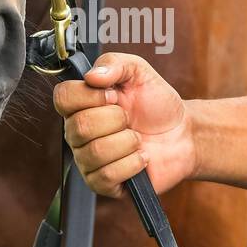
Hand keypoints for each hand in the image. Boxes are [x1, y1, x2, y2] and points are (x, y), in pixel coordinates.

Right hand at [53, 53, 194, 197]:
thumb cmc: (158, 105)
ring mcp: (88, 160)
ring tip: (138, 139)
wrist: (184, 134)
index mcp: (81, 105)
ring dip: (127, 141)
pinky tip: (142, 157)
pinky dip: (133, 163)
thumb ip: (114, 63)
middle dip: (116, 119)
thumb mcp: (139, 72)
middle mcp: (78, 133)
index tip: (116, 95)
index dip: (91, 95)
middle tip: (131, 119)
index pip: (62, 97)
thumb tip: (92, 75)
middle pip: (79, 127)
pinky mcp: (103, 183)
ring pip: (95, 152)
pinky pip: (108, 175)